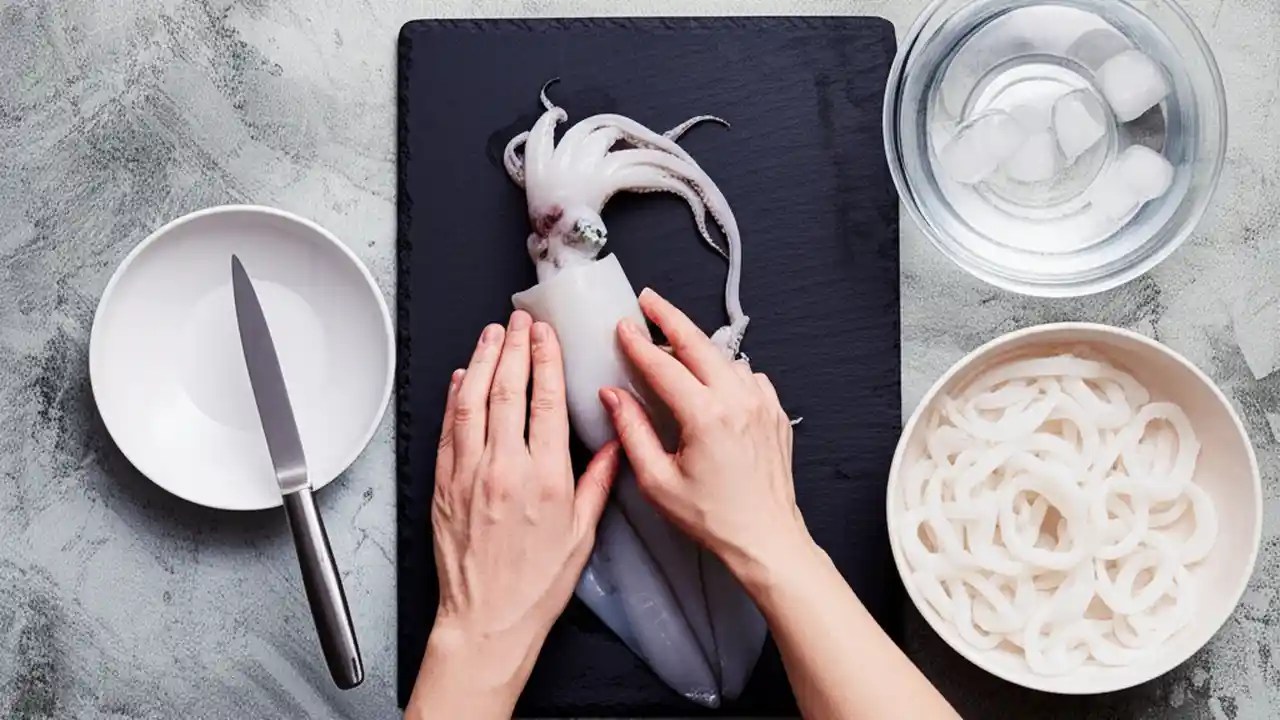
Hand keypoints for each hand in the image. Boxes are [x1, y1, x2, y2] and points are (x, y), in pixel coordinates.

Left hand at [408, 311, 619, 719]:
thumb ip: (598, 482)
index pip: (544, 401)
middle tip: (519, 321)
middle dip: (514, 348)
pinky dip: (455, 398)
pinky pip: (448, 429)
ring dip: (483, 361)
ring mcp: (468, 474)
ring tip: (492, 334)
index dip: (545, 360)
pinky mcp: (443, 485)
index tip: (546, 336)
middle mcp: (503, 468)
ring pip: (472, 402)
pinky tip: (464, 378)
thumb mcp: (583, 533)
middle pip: (507, 390)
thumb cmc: (536, 584)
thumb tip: (612, 443)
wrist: (487, 620)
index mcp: (544, 477)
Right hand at [599, 289, 815, 590]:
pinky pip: (749, 376)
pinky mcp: (775, 413)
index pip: (663, 365)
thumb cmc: (713, 518)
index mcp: (706, 416)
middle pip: (698, 343)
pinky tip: (713, 379)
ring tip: (674, 340)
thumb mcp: (658, 481)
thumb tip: (613, 396)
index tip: (622, 327)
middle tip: (649, 300)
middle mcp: (738, 401)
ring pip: (726, 357)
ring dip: (699, 345)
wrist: (766, 539)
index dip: (638, 343)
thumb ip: (632, 432)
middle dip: (670, 317)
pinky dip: (728, 370)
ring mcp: (762, 404)